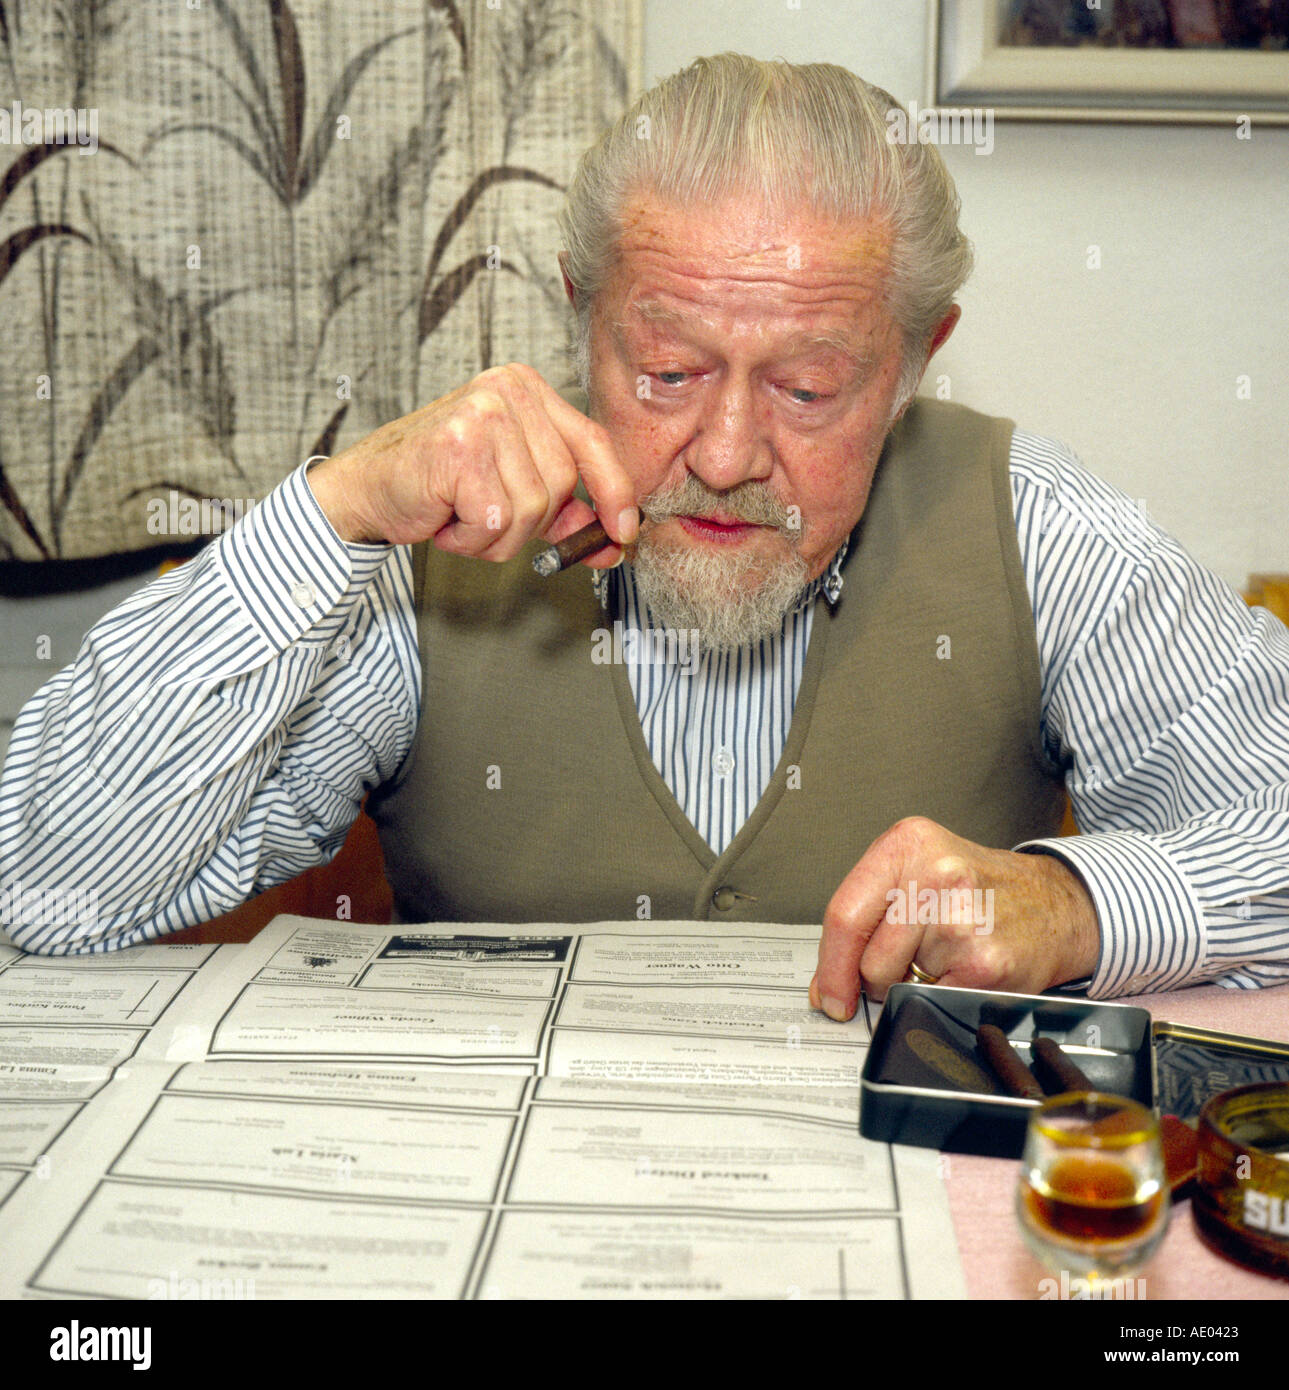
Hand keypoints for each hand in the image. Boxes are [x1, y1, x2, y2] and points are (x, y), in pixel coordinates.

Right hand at [307, 363, 637, 560]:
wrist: (366, 488)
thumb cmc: (437, 484)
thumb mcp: (512, 486)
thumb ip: (565, 507)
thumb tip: (616, 541)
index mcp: (526, 388)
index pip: (592, 442)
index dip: (614, 492)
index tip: (623, 532)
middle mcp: (506, 392)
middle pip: (561, 483)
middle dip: (530, 522)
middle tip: (485, 517)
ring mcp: (482, 416)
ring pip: (531, 509)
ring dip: (497, 535)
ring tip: (461, 514)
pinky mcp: (459, 450)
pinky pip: (495, 522)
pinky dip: (471, 539)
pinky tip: (445, 518)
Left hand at [809, 816, 1099, 1019]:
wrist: (1055, 904)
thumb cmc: (980, 889)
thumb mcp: (918, 871)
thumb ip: (866, 916)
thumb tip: (826, 982)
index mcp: (907, 844)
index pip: (844, 913)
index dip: (830, 964)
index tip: (827, 993)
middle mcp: (935, 875)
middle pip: (867, 957)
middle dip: (873, 978)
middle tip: (904, 965)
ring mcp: (962, 920)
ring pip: (896, 983)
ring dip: (909, 984)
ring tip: (941, 958)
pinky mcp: (985, 963)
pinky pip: (933, 999)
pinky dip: (942, 995)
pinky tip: (964, 969)